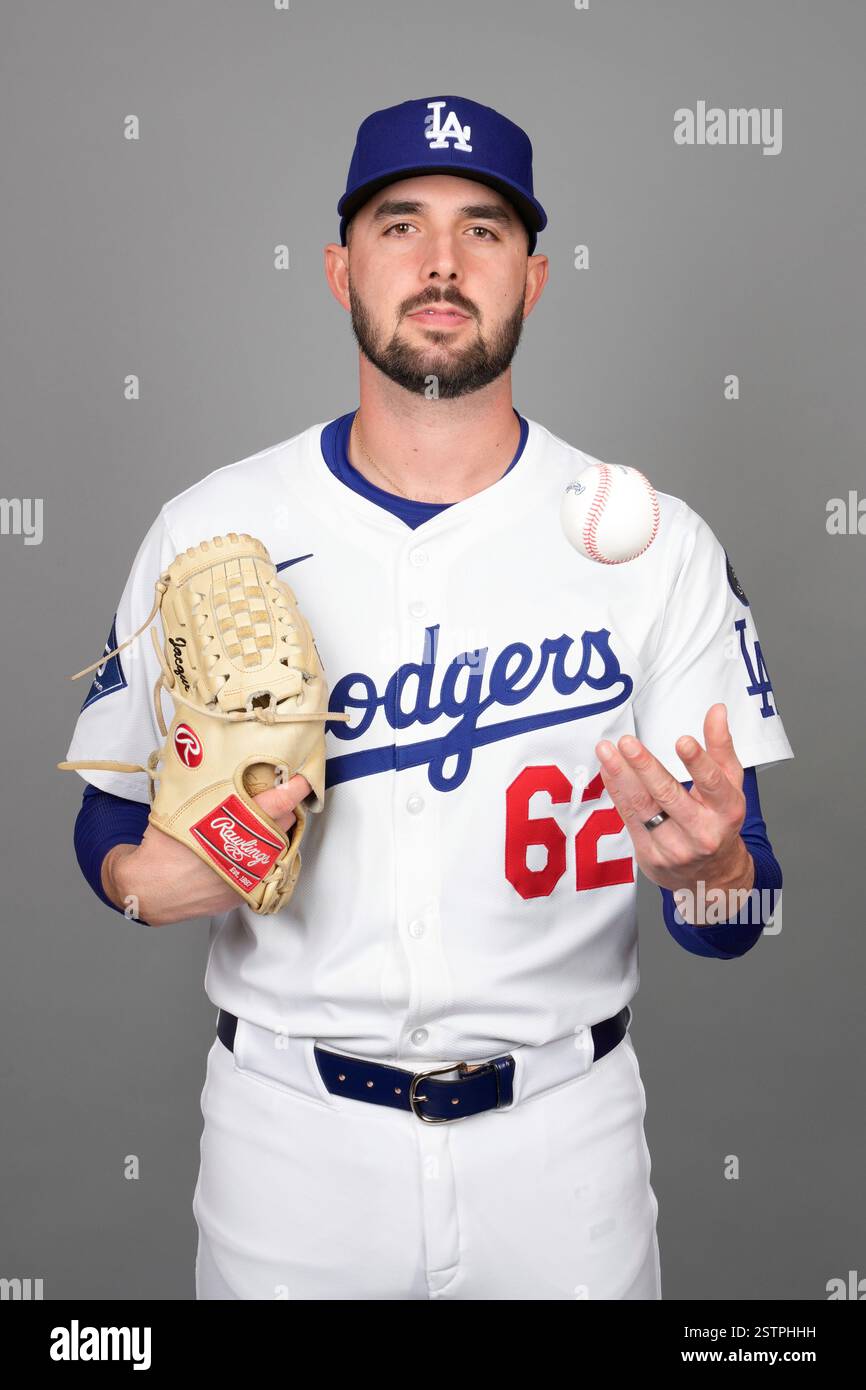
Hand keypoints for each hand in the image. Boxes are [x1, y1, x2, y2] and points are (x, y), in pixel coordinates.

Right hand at [102, 775, 312, 926]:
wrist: (149, 890)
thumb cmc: (162, 849)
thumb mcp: (184, 810)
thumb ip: (211, 794)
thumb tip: (222, 774)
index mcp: (235, 827)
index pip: (279, 803)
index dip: (295, 788)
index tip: (303, 779)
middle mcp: (249, 853)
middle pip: (284, 824)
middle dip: (284, 809)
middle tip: (276, 797)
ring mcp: (251, 875)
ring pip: (279, 847)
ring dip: (275, 832)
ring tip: (262, 822)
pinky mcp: (247, 891)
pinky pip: (268, 868)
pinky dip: (264, 855)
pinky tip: (250, 847)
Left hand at [594, 704, 753, 913]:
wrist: (710, 877)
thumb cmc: (719, 821)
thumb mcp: (730, 786)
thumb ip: (722, 748)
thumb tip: (717, 710)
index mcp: (727, 812)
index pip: (714, 785)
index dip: (698, 763)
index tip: (682, 741)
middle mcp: (702, 833)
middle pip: (670, 796)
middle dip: (646, 767)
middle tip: (628, 742)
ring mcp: (675, 847)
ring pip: (643, 807)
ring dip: (621, 776)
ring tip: (606, 750)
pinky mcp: (651, 856)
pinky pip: (630, 818)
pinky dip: (617, 791)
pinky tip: (608, 769)